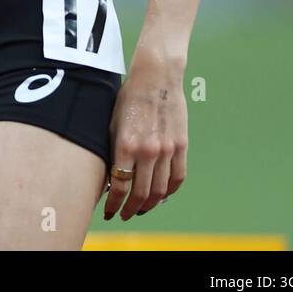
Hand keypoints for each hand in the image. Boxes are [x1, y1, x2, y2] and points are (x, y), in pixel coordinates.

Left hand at [103, 54, 187, 220]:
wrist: (155, 77)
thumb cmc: (128, 98)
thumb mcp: (113, 124)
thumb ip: (114, 151)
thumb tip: (111, 177)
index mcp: (126, 144)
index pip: (120, 186)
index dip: (114, 204)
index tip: (110, 212)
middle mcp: (147, 151)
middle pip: (141, 194)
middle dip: (131, 209)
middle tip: (124, 214)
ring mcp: (167, 149)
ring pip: (160, 190)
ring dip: (149, 204)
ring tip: (141, 208)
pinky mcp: (181, 146)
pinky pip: (178, 178)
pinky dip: (169, 191)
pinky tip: (161, 195)